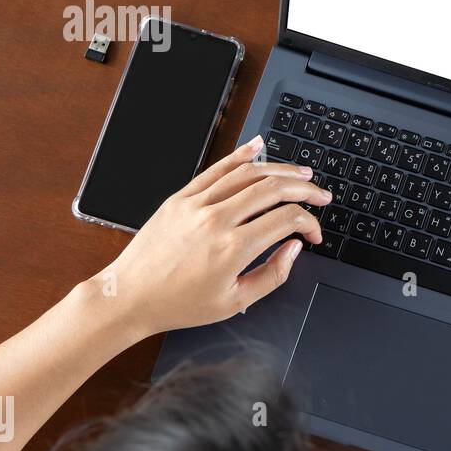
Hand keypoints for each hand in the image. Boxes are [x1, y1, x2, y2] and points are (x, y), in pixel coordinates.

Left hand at [95, 135, 331, 337]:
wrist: (129, 297)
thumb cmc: (178, 304)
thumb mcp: (234, 303)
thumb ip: (272, 275)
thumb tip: (293, 249)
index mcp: (232, 249)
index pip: (286, 219)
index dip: (309, 223)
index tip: (312, 234)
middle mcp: (216, 220)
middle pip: (273, 188)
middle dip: (305, 189)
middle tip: (321, 195)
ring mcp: (196, 204)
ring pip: (248, 173)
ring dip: (281, 168)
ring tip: (301, 173)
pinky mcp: (180, 198)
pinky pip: (215, 169)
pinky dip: (240, 155)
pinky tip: (258, 146)